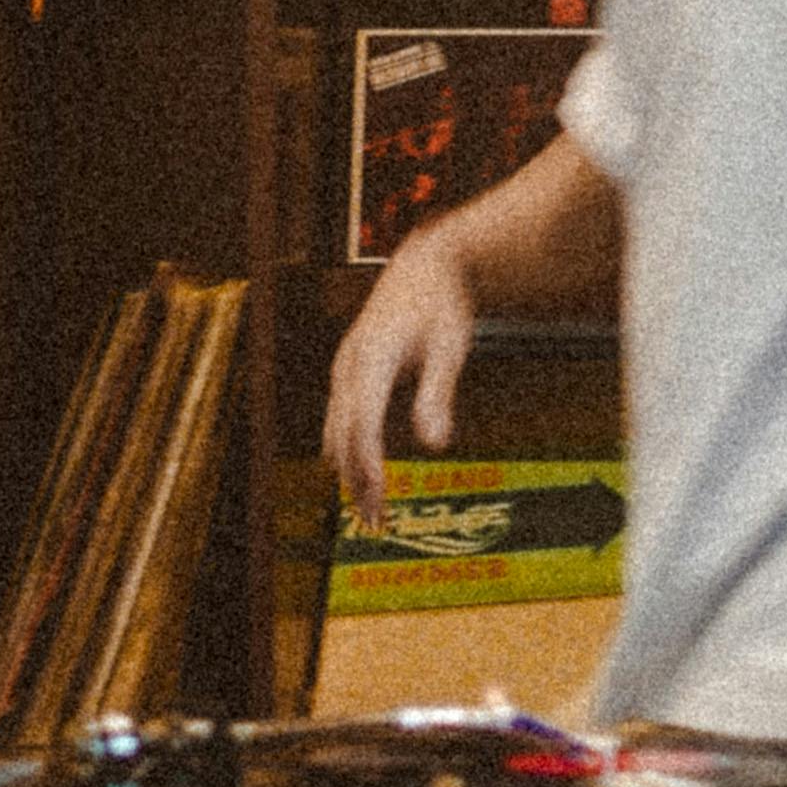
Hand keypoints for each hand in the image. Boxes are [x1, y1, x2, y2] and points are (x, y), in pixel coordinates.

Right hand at [322, 226, 479, 524]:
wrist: (426, 264)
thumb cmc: (442, 305)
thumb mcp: (449, 349)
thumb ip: (438, 396)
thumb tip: (434, 446)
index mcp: (371, 359)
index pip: (362, 426)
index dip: (368, 467)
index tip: (381, 500)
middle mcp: (349, 365)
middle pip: (344, 435)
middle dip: (357, 481)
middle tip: (377, 523)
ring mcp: (344, 366)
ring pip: (337, 429)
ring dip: (351, 470)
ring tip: (371, 508)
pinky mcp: (349, 369)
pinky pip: (341, 417)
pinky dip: (348, 449)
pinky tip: (362, 473)